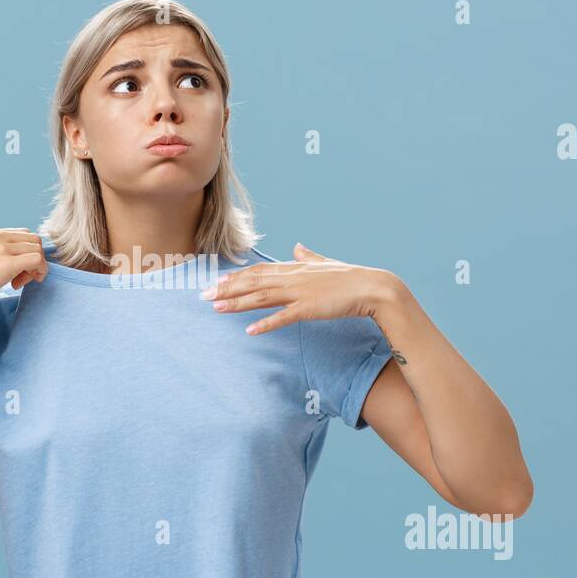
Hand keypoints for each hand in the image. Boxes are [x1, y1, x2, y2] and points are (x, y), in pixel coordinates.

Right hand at [0, 228, 47, 318]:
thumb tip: (15, 266)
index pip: (22, 235)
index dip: (25, 252)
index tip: (15, 272)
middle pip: (33, 240)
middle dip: (33, 259)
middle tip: (20, 279)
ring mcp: (2, 248)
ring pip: (38, 249)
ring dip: (35, 267)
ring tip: (18, 283)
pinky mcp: (8, 263)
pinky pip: (38, 260)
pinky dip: (38, 272)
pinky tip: (20, 285)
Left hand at [201, 242, 397, 334]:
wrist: (373, 287)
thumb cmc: (351, 278)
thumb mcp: (326, 263)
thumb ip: (309, 256)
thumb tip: (298, 246)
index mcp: (295, 267)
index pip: (259, 270)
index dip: (236, 276)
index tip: (216, 281)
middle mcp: (293, 277)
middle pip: (253, 282)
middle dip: (227, 289)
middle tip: (203, 296)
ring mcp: (300, 292)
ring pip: (262, 297)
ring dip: (237, 303)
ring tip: (216, 309)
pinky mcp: (310, 308)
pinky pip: (283, 317)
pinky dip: (266, 324)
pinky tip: (250, 331)